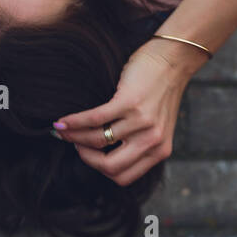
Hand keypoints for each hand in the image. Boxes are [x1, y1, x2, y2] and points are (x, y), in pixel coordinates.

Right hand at [51, 37, 201, 185]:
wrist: (172, 59)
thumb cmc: (159, 90)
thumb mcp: (157, 125)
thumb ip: (139, 142)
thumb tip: (100, 151)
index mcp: (159, 151)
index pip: (124, 177)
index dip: (100, 169)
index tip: (89, 155)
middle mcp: (152, 140)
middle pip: (110, 167)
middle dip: (86, 158)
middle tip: (76, 145)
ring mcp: (142, 122)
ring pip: (98, 140)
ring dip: (75, 137)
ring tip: (65, 131)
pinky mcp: (130, 102)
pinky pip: (95, 119)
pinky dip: (74, 122)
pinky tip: (63, 121)